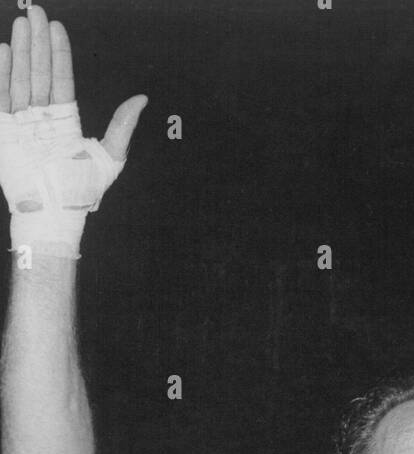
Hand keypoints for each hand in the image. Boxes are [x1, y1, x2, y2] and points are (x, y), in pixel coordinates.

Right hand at [0, 6, 145, 255]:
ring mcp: (22, 122)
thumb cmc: (80, 193)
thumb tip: (142, 100)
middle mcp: (42, 116)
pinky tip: (4, 50)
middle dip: (37, 42)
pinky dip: (1, 74)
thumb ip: (122, 127)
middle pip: (38, 72)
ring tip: (22, 24)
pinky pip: (1, 97)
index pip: (61, 78)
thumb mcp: (109, 158)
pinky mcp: (4, 131)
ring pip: (20, 79)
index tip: (58, 27)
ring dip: (20, 51)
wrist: (54, 216)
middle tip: (36, 13)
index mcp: (65, 120)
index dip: (59, 53)